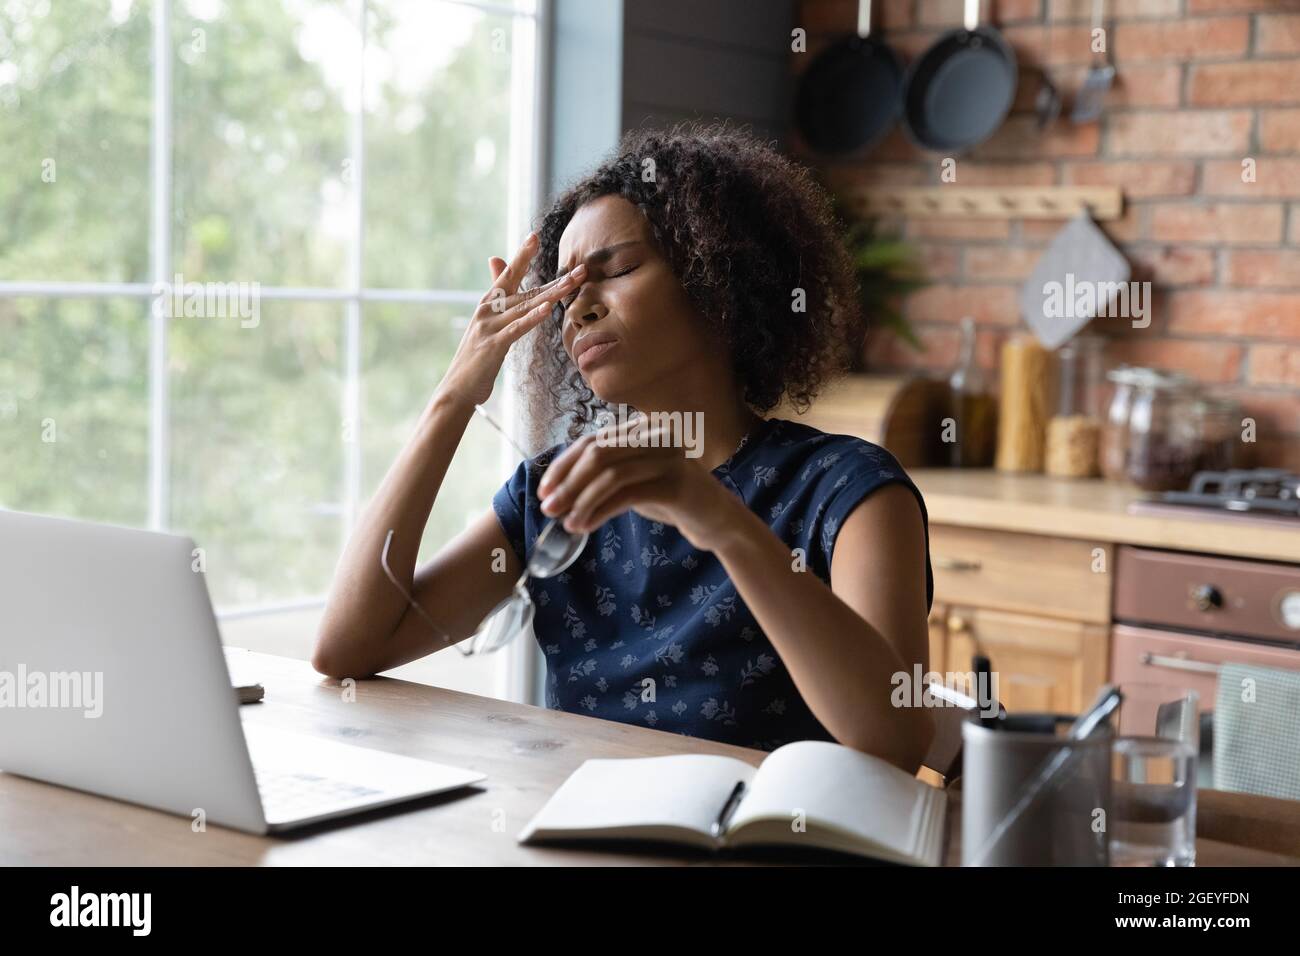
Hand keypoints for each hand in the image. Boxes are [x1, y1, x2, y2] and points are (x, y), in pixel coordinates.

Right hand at [435, 234, 586, 408]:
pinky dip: (532, 318)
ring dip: (552, 295)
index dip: (522, 255)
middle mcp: (488, 309)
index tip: (534, 236)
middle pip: (527, 291)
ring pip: (526, 307)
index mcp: (488, 303)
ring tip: (573, 285)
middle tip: (580, 269)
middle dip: (556, 280)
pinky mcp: (493, 345)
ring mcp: (489, 326)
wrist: (458, 387)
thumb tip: (495, 258)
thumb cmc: (476, 355)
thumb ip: (496, 290)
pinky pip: (517, 329)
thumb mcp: (487, 320)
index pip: (509, 274)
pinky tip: (547, 309)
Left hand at [536, 416, 740, 551]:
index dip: (564, 465)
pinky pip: (628, 494)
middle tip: (548, 508)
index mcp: (641, 429)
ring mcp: (668, 458)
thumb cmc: (669, 499)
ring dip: (581, 500)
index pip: (592, 441)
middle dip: (567, 482)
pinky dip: (600, 511)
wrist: (715, 519)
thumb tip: (557, 488)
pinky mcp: (676, 484)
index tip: (544, 490)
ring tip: (566, 523)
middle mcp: (655, 436)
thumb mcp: (632, 481)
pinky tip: (586, 526)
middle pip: (598, 453)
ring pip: (611, 473)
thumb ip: (604, 475)